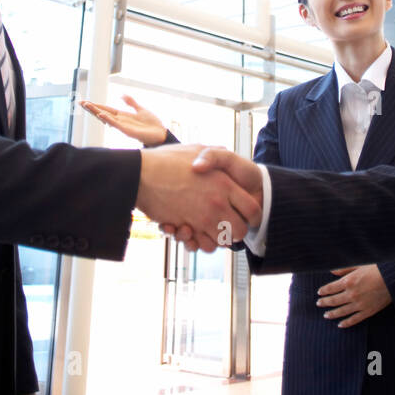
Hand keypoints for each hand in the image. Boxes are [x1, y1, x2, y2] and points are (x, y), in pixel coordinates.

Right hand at [79, 95, 167, 146]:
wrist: (161, 133)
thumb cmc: (152, 124)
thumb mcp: (141, 110)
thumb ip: (131, 103)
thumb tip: (122, 95)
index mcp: (122, 116)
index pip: (106, 109)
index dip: (96, 106)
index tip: (85, 102)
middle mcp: (120, 121)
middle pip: (103, 113)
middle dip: (92, 108)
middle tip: (80, 103)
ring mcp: (123, 126)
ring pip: (106, 118)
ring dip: (97, 112)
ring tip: (87, 106)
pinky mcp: (128, 131)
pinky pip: (116, 124)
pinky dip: (108, 120)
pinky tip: (101, 115)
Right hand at [136, 144, 261, 251]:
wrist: (141, 174)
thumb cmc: (167, 160)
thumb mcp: (196, 149)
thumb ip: (214, 154)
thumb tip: (223, 151)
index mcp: (224, 184)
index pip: (252, 210)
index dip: (252, 216)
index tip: (245, 215)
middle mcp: (217, 203)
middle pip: (241, 231)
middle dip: (236, 231)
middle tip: (227, 224)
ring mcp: (202, 217)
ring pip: (222, 242)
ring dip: (217, 238)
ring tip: (208, 228)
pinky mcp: (186, 227)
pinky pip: (202, 245)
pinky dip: (199, 242)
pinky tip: (192, 231)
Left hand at [316, 264, 391, 327]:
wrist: (393, 278)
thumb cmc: (377, 269)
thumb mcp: (359, 265)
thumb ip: (344, 269)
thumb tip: (332, 271)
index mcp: (348, 281)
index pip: (331, 288)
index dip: (324, 291)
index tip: (319, 292)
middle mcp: (351, 294)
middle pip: (333, 300)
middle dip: (324, 302)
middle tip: (319, 303)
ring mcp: (359, 304)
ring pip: (341, 311)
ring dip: (332, 314)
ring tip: (326, 315)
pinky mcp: (367, 311)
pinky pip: (354, 319)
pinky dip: (346, 323)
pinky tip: (340, 325)